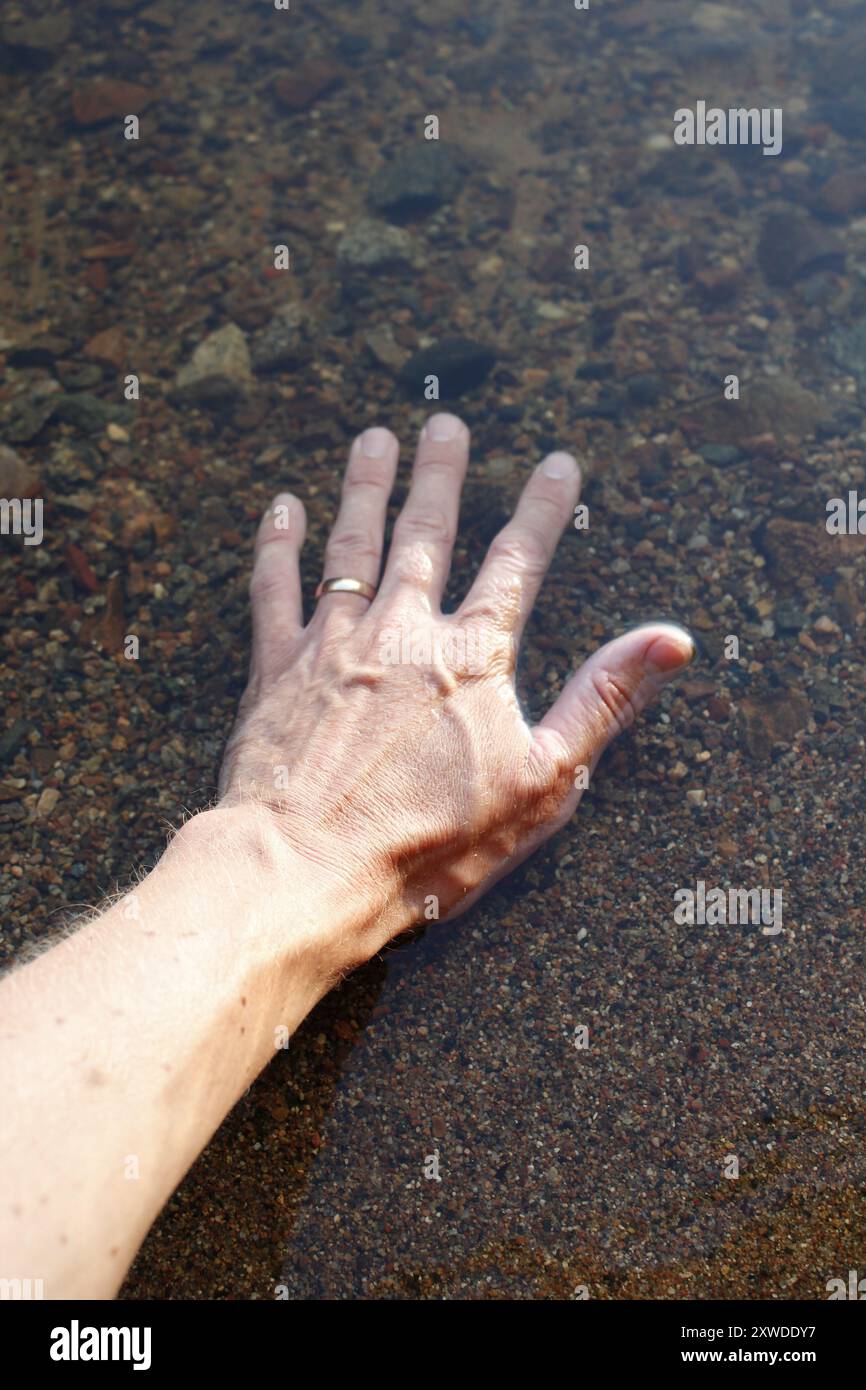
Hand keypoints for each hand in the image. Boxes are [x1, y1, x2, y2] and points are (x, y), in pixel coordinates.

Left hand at [218, 413, 692, 972]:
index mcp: (472, 658)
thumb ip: (602, 700)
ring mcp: (334, 643)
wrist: (309, 868)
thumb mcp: (543, 782)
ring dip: (366, 486)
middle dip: (442, 474)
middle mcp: (402, 631)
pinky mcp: (276, 669)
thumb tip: (670, 639)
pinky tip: (283, 507)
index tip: (559, 463)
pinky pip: (274, 589)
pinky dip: (277, 544)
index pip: (517, 564)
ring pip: (353, 543)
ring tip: (376, 439)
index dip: (543, 510)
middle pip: (427, 533)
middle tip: (447, 424)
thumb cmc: (431, 842)